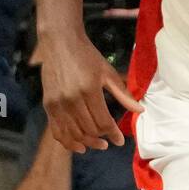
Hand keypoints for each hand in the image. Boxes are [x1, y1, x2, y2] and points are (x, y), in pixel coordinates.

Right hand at [40, 32, 142, 152]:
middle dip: (101, 138)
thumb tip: (141, 110)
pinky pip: (57, 131)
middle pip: (89, 130)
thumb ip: (123, 94)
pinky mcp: (47, 105)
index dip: (113, 134)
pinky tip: (79, 146)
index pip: (103, 122)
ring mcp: (57, 103)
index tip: (120, 140)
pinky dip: (68, 142)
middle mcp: (71, 99)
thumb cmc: (87, 56)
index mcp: (89, 90)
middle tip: (109, 141)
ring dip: (87, 143)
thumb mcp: (108, 72)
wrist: (60, 43)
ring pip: (74, 134)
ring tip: (98, 144)